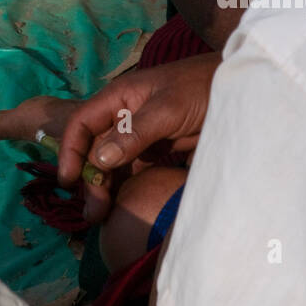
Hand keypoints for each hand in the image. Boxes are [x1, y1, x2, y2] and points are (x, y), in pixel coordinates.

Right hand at [0, 55, 218, 223]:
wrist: (237, 91)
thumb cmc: (200, 88)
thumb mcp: (168, 108)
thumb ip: (135, 132)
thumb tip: (100, 161)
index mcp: (119, 98)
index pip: (82, 124)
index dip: (70, 150)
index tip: (69, 181)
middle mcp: (123, 116)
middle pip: (94, 149)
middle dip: (89, 179)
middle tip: (93, 212)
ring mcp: (139, 135)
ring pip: (110, 163)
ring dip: (104, 188)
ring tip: (100, 216)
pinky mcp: (155, 150)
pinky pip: (132, 171)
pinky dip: (123, 187)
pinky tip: (119, 206)